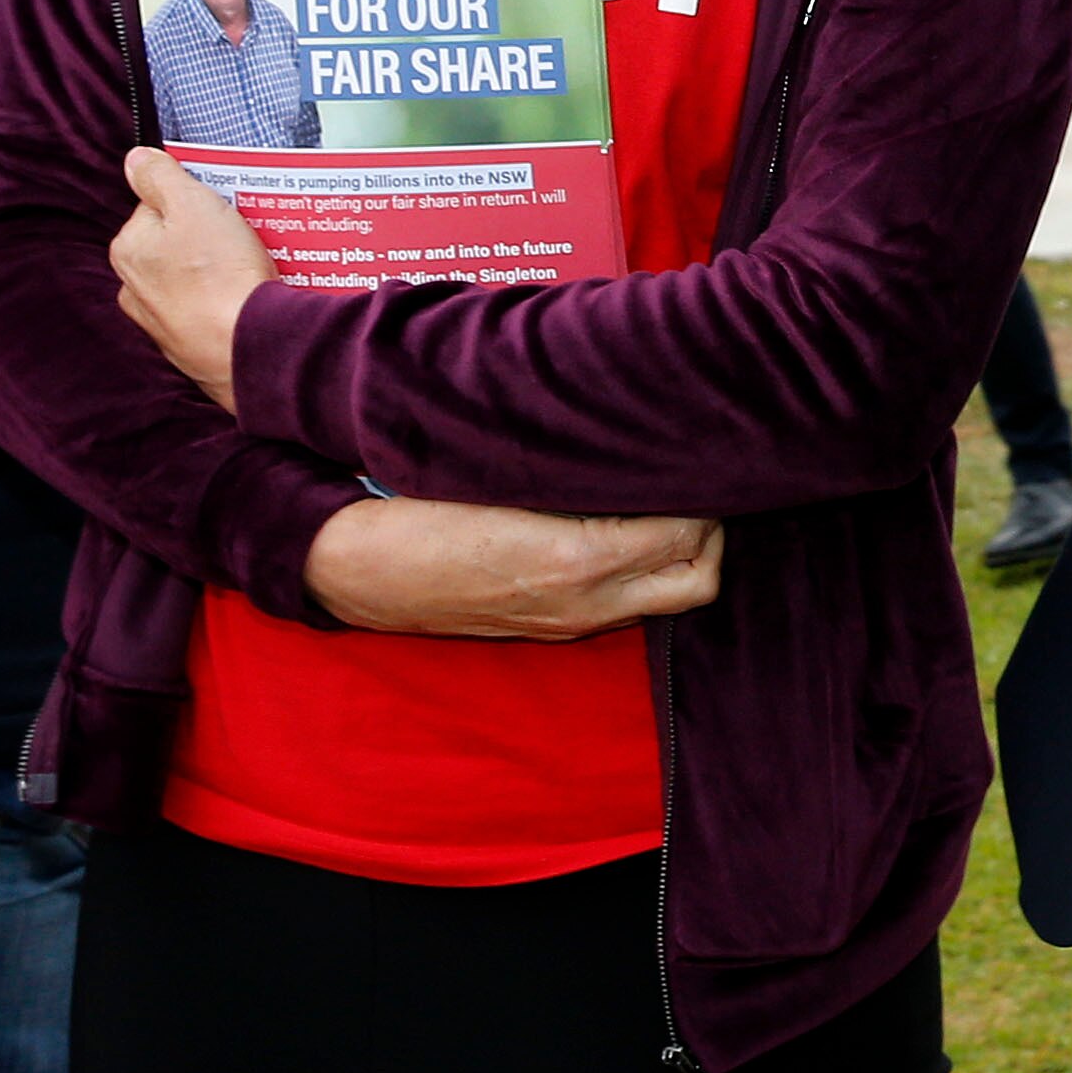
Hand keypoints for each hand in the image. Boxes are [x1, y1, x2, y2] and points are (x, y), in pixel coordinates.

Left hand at [112, 148, 272, 413]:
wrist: (250, 348)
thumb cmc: (220, 275)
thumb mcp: (192, 205)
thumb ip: (159, 176)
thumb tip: (135, 159)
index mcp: (128, 249)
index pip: (158, 206)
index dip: (195, 199)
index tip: (224, 205)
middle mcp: (135, 288)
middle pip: (178, 242)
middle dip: (212, 235)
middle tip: (247, 231)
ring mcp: (163, 321)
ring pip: (197, 277)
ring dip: (224, 268)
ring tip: (259, 264)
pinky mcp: (192, 346)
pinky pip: (214, 308)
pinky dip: (231, 300)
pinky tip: (255, 295)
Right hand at [302, 496, 723, 638]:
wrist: (358, 569)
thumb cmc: (424, 510)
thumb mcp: (508, 477)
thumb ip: (582, 468)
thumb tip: (643, 444)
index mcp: (579, 560)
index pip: (689, 532)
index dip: (705, 492)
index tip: (697, 455)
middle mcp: (586, 603)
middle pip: (700, 579)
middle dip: (712, 530)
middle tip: (694, 483)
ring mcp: (571, 622)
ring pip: (668, 597)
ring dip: (681, 553)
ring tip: (663, 499)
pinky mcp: (552, 628)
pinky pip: (627, 604)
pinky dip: (643, 570)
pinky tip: (623, 525)